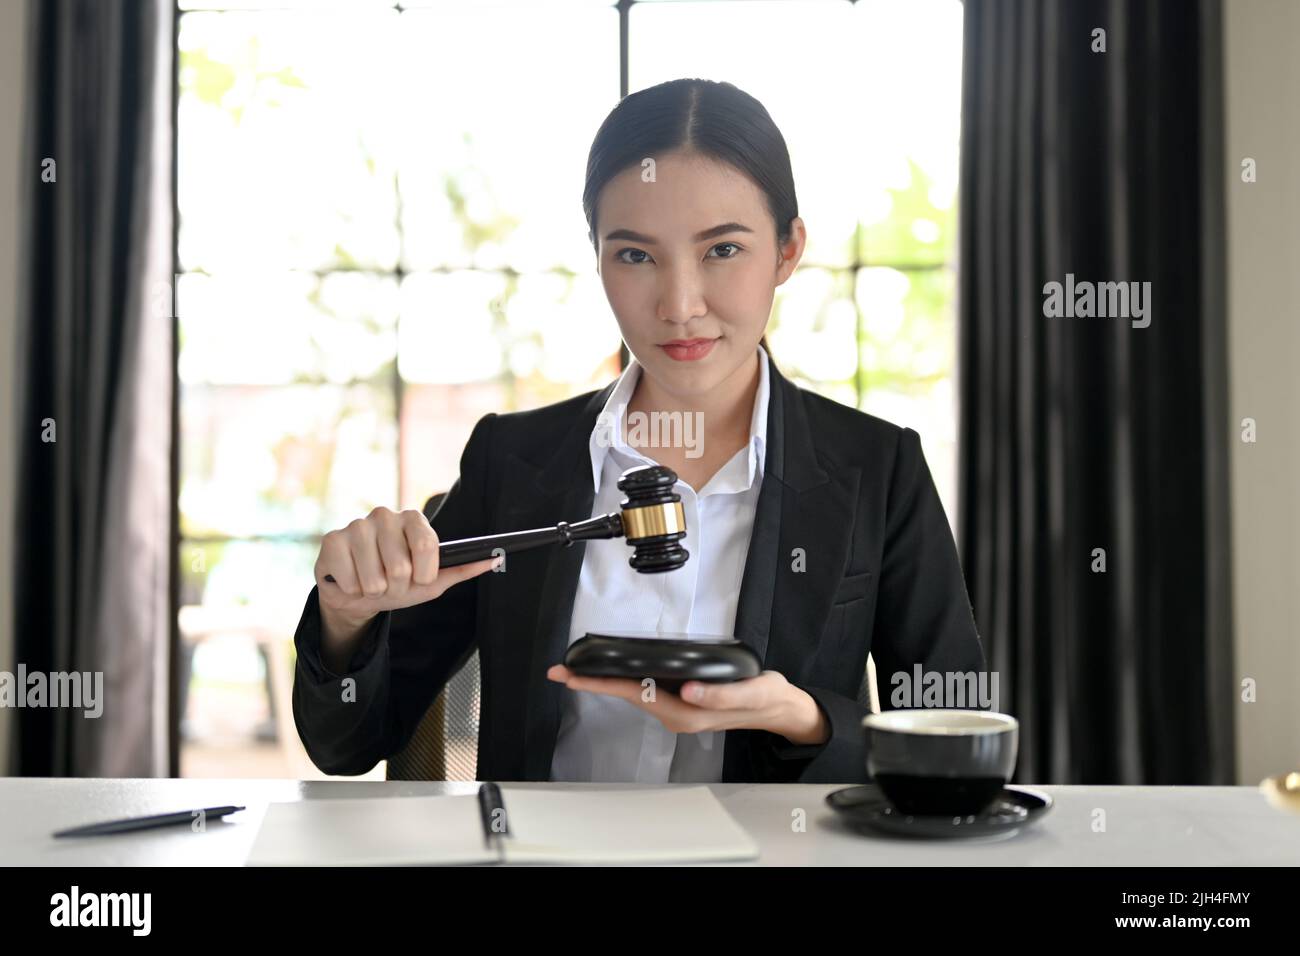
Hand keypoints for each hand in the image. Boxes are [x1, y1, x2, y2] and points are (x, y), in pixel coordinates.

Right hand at [315, 507, 499, 625]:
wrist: (356, 595)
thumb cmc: (397, 584)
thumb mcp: (431, 581)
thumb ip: (461, 569)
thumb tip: (495, 558)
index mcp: (412, 519)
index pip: (426, 544)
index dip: (423, 572)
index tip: (419, 579)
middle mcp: (384, 515)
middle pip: (399, 567)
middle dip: (396, 587)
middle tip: (389, 583)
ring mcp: (356, 526)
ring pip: (374, 578)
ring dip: (374, 591)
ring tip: (370, 582)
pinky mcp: (332, 541)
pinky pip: (350, 581)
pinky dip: (353, 591)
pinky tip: (351, 580)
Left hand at [545, 665, 829, 744]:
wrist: (778, 707)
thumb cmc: (765, 698)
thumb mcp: (751, 692)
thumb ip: (721, 694)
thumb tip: (688, 690)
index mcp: (687, 712)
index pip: (635, 693)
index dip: (601, 683)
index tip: (573, 677)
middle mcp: (676, 714)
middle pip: (626, 693)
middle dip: (593, 682)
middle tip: (561, 671)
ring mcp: (678, 709)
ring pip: (634, 692)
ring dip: (606, 681)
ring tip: (580, 669)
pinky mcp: (682, 700)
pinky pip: (646, 689)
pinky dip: (626, 679)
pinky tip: (616, 671)